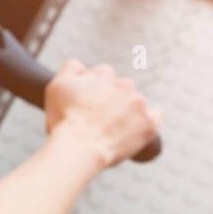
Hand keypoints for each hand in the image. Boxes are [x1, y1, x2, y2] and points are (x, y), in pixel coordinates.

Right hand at [43, 59, 160, 168]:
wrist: (80, 148)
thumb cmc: (65, 120)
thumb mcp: (56, 87)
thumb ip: (70, 69)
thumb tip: (80, 65)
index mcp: (103, 74)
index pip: (102, 75)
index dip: (93, 89)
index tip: (87, 104)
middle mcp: (124, 85)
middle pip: (120, 87)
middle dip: (112, 98)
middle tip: (98, 117)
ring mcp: (138, 104)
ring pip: (135, 102)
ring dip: (127, 110)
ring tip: (113, 128)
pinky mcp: (149, 123)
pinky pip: (157, 115)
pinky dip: (148, 120)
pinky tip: (137, 127)